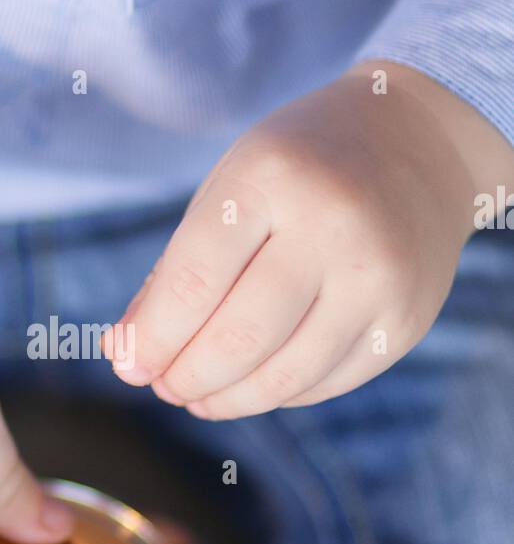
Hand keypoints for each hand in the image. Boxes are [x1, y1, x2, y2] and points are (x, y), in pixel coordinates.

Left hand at [104, 62, 511, 417]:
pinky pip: (326, 382)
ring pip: (285, 376)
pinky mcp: (406, 321)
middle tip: (165, 387)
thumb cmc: (297, 168)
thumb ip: (174, 271)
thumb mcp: (227, 189)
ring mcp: (379, 278)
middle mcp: (333, 227)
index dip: (153, 340)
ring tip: (199, 398)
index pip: (194, 284)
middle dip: (187, 377)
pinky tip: (252, 385)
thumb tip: (126, 355)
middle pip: (240, 338)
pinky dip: (278, 394)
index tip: (129, 366)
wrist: (417, 143)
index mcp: (272, 178)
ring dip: (228, 400)